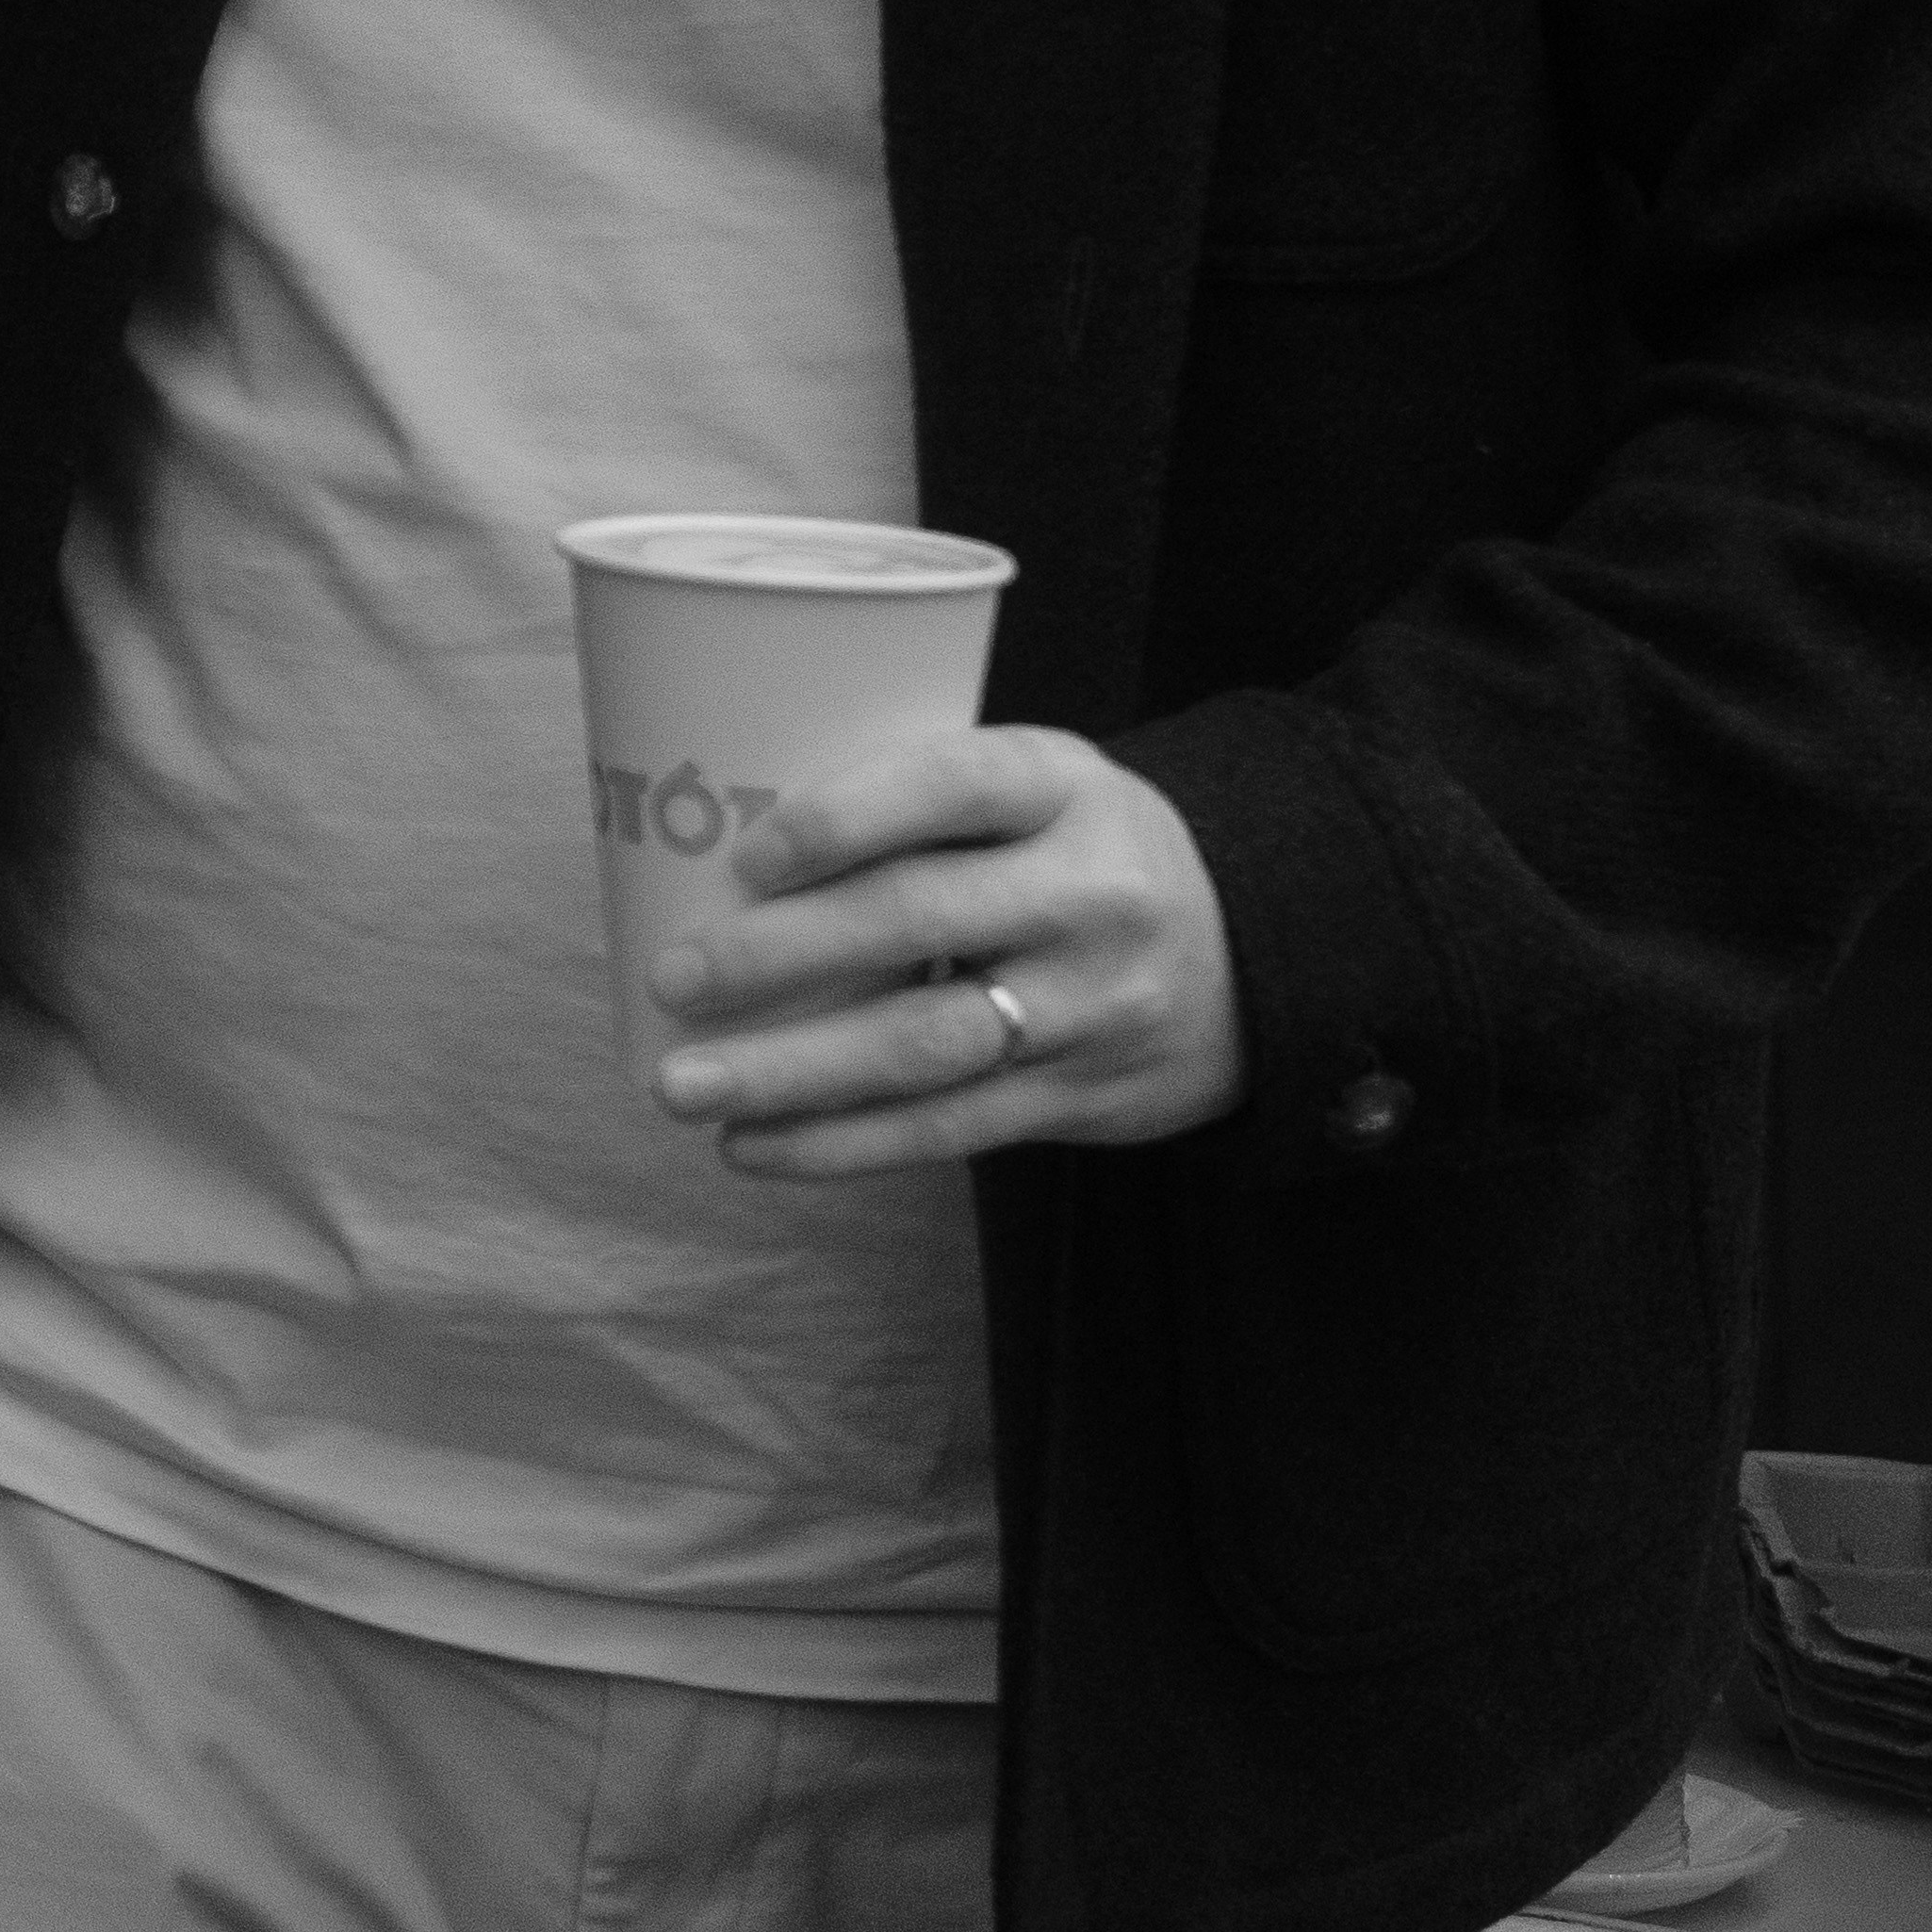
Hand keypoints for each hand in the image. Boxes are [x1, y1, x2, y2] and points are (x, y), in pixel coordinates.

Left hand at [653, 719, 1243, 1169]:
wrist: (1257, 951)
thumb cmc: (1080, 852)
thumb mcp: (1040, 788)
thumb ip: (922, 804)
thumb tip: (708, 848)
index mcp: (1065, 784)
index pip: (953, 784)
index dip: (845, 818)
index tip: (746, 858)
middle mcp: (1090, 890)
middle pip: (918, 919)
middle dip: (781, 954)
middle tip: (674, 977)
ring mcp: (1092, 1001)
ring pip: (922, 1044)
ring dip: (789, 1072)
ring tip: (682, 1086)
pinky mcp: (1080, 1095)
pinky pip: (944, 1128)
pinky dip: (837, 1143)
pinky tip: (750, 1147)